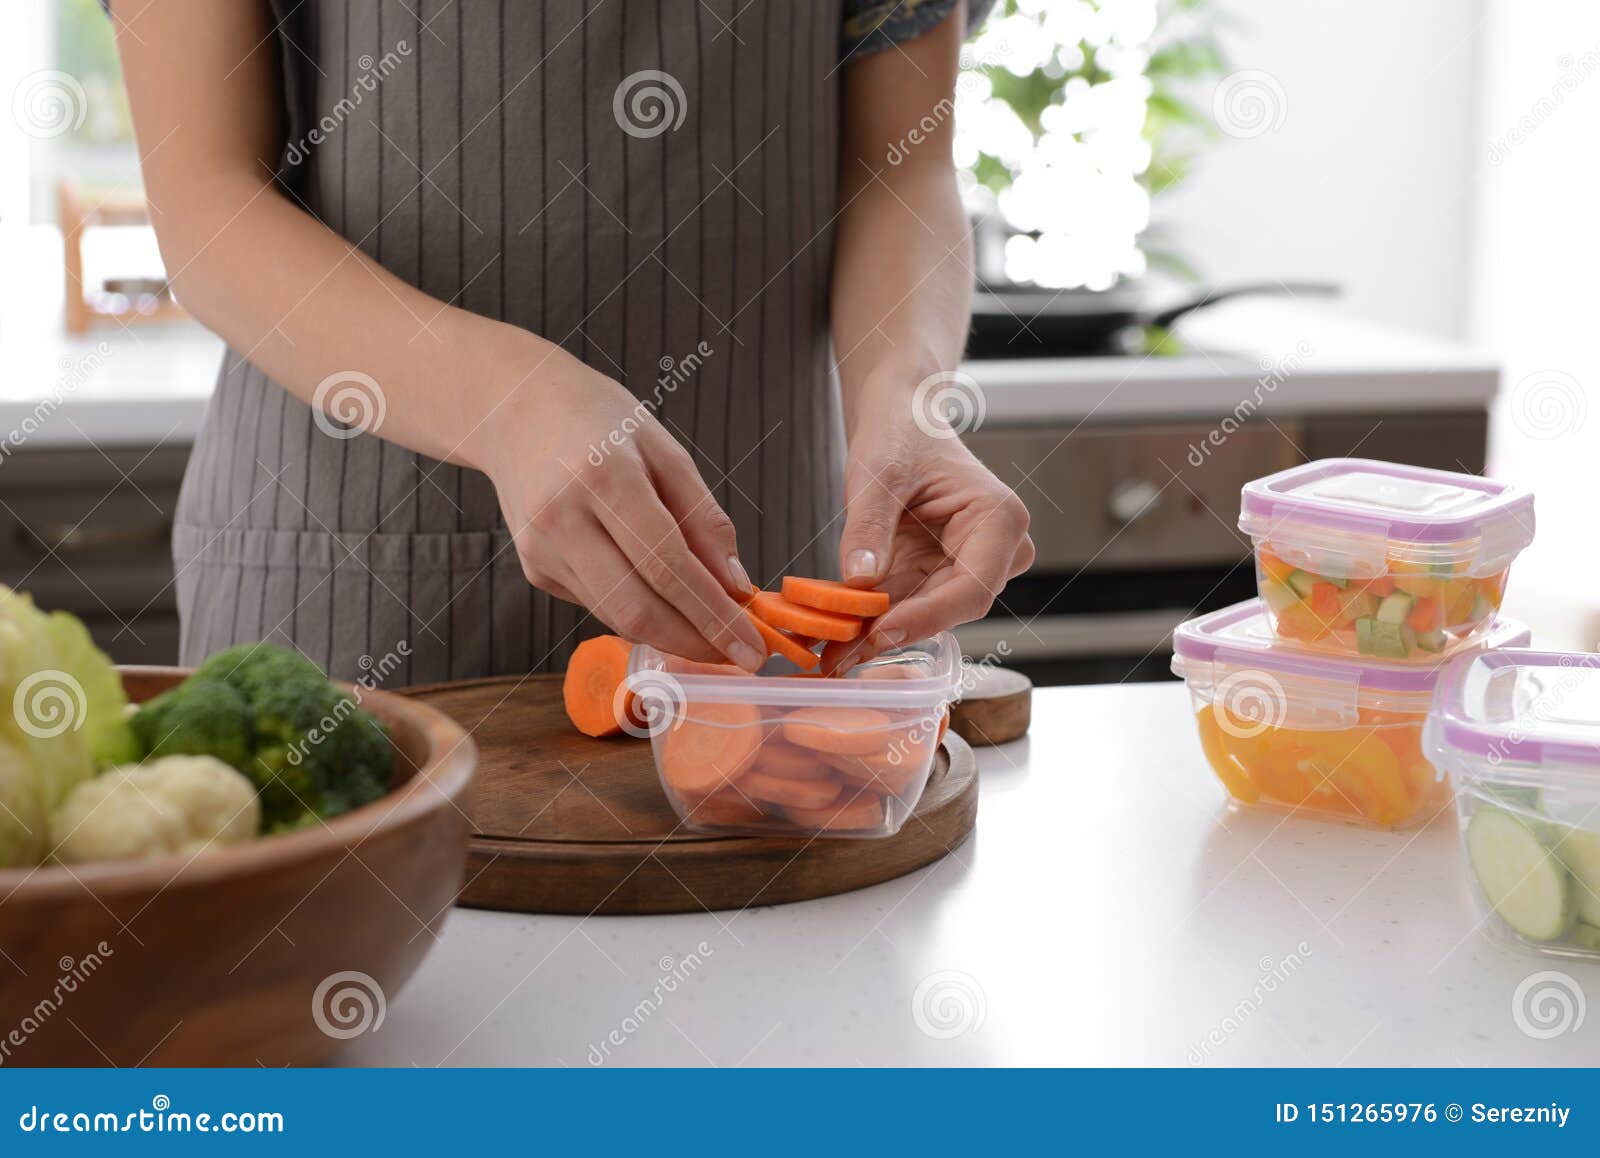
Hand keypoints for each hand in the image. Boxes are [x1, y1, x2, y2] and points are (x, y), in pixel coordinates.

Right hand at [474, 345, 767, 670]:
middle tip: (739, 658)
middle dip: (694, 642)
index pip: (667, 564)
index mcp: (603, 476)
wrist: (513, 409)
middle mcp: (562, 518)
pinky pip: (600, 603)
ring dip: (672, 632)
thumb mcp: (666, 452)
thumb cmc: (601, 423)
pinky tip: (659, 592)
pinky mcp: (535, 568)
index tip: (752, 648)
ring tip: (713, 630)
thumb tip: (737, 588)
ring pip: (617, 615)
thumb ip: (705, 520)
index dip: (713, 614)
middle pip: (636, 607)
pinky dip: (639, 608)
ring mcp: (541, 549)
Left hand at [824, 396, 1033, 669]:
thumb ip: (870, 527)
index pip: (971, 588)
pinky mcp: (939, 575)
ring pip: (924, 614)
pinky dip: (873, 619)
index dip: (925, 618)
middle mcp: (995, 551)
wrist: (901, 422)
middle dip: (892, 632)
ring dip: (877, 633)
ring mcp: (968, 566)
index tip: (878, 635)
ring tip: (829, 651)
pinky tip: (836, 636)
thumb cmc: (901, 434)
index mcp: (999, 520)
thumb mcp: (879, 475)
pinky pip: (908, 604)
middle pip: (948, 609)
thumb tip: (860, 580)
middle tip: (840, 655)